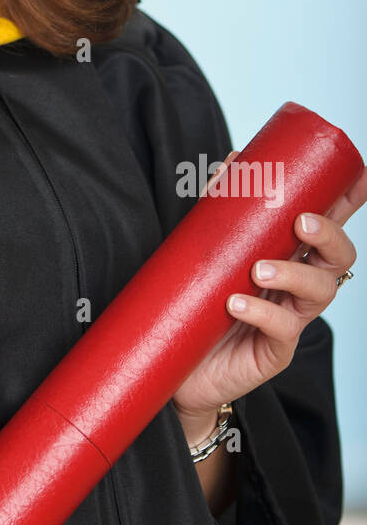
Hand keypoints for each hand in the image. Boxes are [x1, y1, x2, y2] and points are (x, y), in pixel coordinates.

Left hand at [172, 149, 363, 428]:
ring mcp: (291, 317)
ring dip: (293, 273)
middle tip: (301, 223)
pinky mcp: (275, 349)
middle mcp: (298, 285)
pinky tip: (237, 303)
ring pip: (319, 291)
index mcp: (290, 256)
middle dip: (329, 236)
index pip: (328, 226)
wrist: (177, 363)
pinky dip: (263, 312)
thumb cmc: (199, 302)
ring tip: (258, 269)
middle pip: (339, 258)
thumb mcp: (211, 250)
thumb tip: (234, 161)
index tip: (360, 176)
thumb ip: (222, 208)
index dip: (349, 203)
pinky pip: (283, 328)